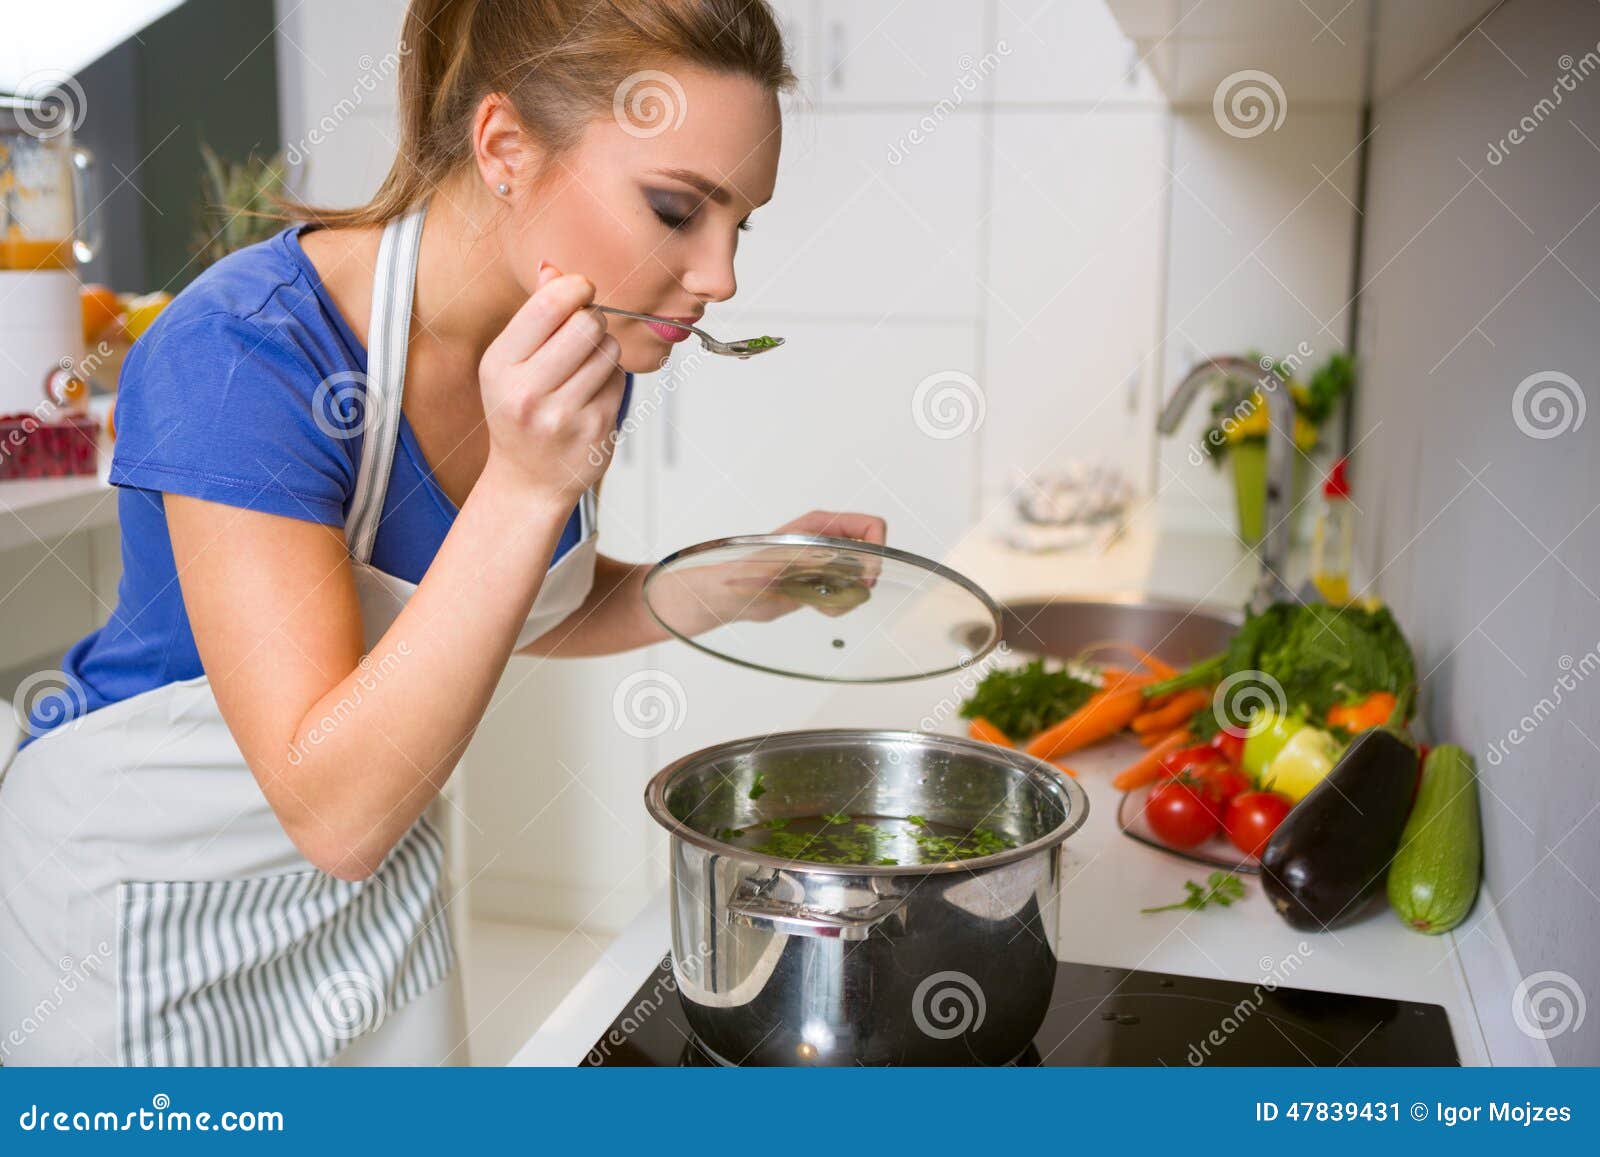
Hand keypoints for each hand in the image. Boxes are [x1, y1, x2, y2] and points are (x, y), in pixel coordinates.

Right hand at [478, 263, 626, 509]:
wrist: (527, 481)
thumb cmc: (519, 412)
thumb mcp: (509, 363)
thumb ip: (534, 315)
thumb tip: (553, 267)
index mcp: (499, 366)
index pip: (550, 305)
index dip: (576, 288)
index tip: (581, 290)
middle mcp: (527, 393)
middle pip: (587, 324)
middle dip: (592, 320)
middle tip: (582, 334)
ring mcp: (563, 416)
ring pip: (608, 350)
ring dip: (604, 351)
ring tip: (583, 369)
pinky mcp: (596, 430)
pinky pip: (619, 381)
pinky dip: (611, 380)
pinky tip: (590, 396)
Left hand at [649, 510, 889, 636]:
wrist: (722, 597)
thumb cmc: (741, 571)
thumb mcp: (782, 560)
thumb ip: (818, 558)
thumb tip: (849, 564)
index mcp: (820, 525)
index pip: (871, 526)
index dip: (877, 550)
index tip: (865, 575)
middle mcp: (826, 542)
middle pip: (871, 554)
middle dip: (864, 578)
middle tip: (845, 594)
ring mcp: (824, 564)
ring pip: (861, 578)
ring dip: (850, 596)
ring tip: (822, 602)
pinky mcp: (818, 586)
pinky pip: (846, 597)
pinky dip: (839, 607)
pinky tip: (816, 608)